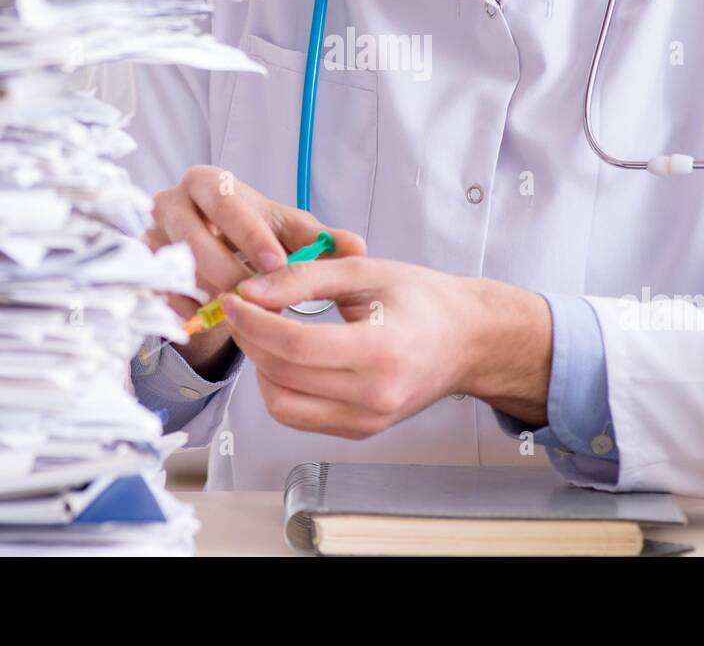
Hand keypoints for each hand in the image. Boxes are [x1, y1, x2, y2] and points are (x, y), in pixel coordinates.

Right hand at [143, 165, 365, 377]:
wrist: (213, 252)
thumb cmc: (254, 235)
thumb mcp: (286, 232)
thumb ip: (319, 239)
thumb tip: (358, 246)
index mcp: (208, 183)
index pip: (226, 202)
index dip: (251, 234)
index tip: (278, 263)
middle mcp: (170, 203)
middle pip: (193, 237)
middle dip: (228, 270)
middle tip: (259, 298)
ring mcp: (148, 237)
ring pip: (175, 270)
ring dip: (210, 294)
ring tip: (242, 312)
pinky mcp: (137, 269)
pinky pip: (158, 295)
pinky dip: (187, 312)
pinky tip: (213, 322)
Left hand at [221, 257, 552, 437]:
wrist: (468, 339)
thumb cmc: (425, 300)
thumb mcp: (365, 272)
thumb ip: (305, 278)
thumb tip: (251, 291)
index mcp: (380, 351)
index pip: (294, 345)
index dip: (253, 322)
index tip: (234, 299)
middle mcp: (374, 396)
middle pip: (282, 375)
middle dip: (251, 339)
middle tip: (242, 308)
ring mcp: (367, 420)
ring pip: (282, 405)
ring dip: (261, 367)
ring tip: (264, 332)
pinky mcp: (360, 430)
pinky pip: (300, 416)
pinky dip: (281, 387)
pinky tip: (286, 355)